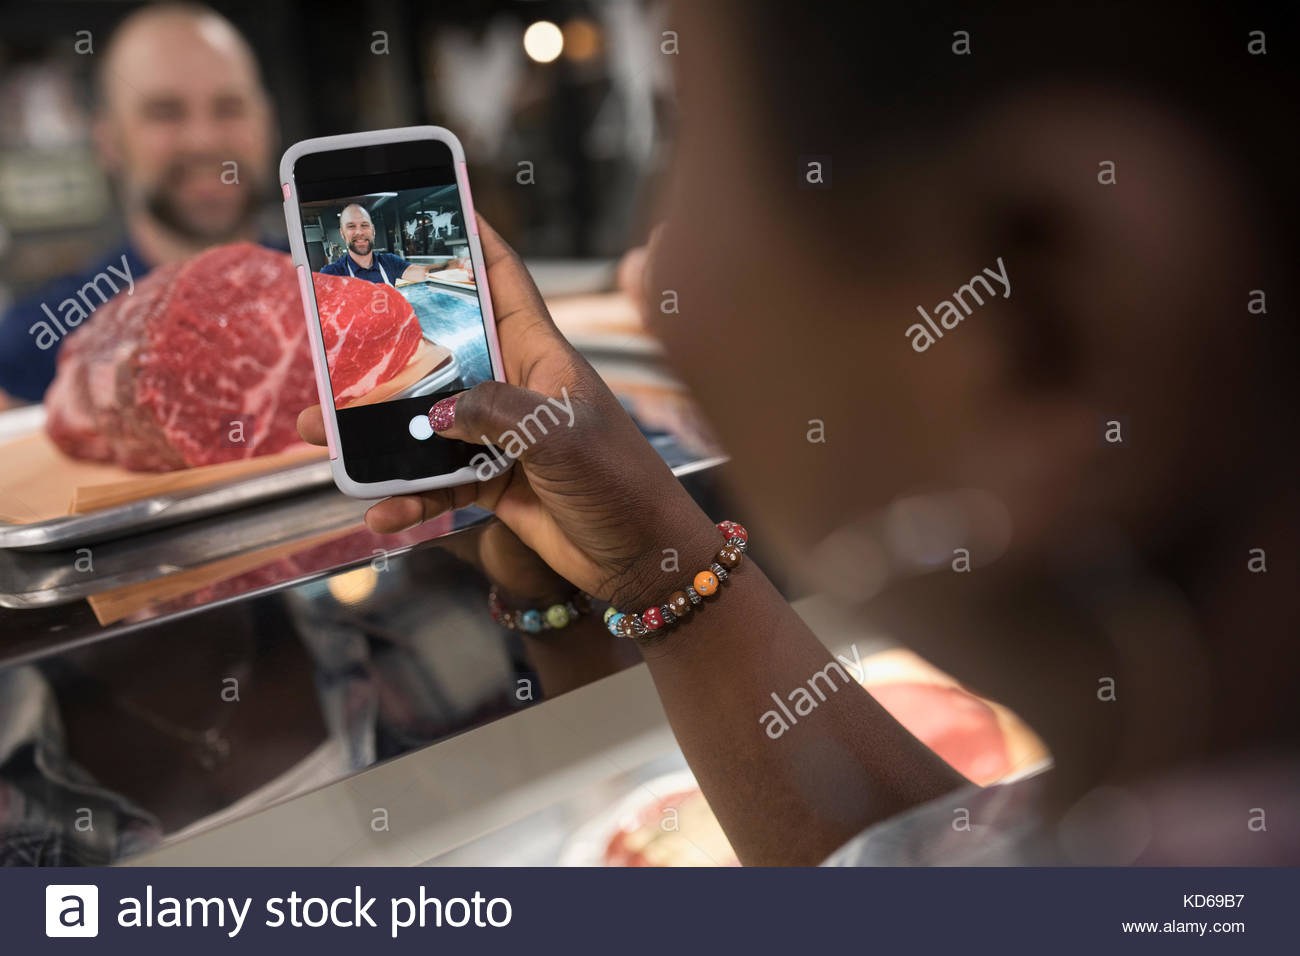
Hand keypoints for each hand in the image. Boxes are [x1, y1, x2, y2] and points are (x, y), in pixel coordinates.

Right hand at [298, 216, 717, 608]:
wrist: (644, 560)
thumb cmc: (623, 485)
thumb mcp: (562, 438)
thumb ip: (498, 414)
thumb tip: (437, 414)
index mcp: (542, 356)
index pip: (503, 281)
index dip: (471, 241)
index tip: (431, 206)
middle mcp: (517, 387)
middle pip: (441, 352)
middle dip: (387, 349)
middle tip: (331, 341)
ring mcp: (502, 436)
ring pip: (425, 423)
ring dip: (375, 433)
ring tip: (322, 435)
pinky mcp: (494, 482)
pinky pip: (436, 483)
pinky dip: (407, 499)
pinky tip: (381, 513)